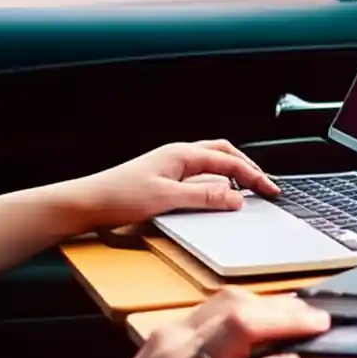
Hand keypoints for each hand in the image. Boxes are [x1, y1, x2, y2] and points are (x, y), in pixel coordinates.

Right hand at [53, 288, 330, 357]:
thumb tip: (242, 349)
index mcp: (166, 336)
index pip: (225, 300)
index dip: (268, 299)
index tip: (297, 306)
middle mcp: (173, 346)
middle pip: (239, 305)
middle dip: (285, 306)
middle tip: (316, 315)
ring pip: (241, 328)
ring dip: (287, 323)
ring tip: (315, 329)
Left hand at [65, 139, 280, 231]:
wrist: (86, 203)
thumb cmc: (118, 195)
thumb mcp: (167, 198)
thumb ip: (204, 198)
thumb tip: (235, 198)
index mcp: (182, 154)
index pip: (228, 161)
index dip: (253, 175)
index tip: (270, 189)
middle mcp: (178, 156)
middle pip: (223, 154)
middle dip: (247, 168)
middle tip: (264, 185)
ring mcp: (171, 167)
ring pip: (212, 164)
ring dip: (232, 174)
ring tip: (248, 189)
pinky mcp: (165, 180)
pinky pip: (199, 177)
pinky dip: (216, 184)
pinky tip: (217, 197)